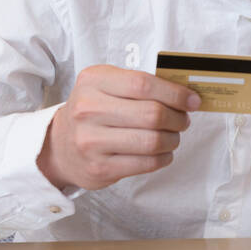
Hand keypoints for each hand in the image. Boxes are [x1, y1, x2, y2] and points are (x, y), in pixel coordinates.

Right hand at [37, 64, 199, 190]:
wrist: (59, 145)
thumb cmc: (92, 111)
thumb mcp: (106, 85)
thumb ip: (140, 84)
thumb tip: (186, 94)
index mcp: (93, 81)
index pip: (143, 84)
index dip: (175, 93)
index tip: (192, 100)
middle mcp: (88, 110)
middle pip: (152, 114)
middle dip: (177, 118)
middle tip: (182, 120)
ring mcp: (91, 141)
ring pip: (152, 141)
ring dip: (172, 139)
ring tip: (172, 136)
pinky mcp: (99, 168)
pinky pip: (146, 163)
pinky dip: (163, 158)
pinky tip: (161, 152)